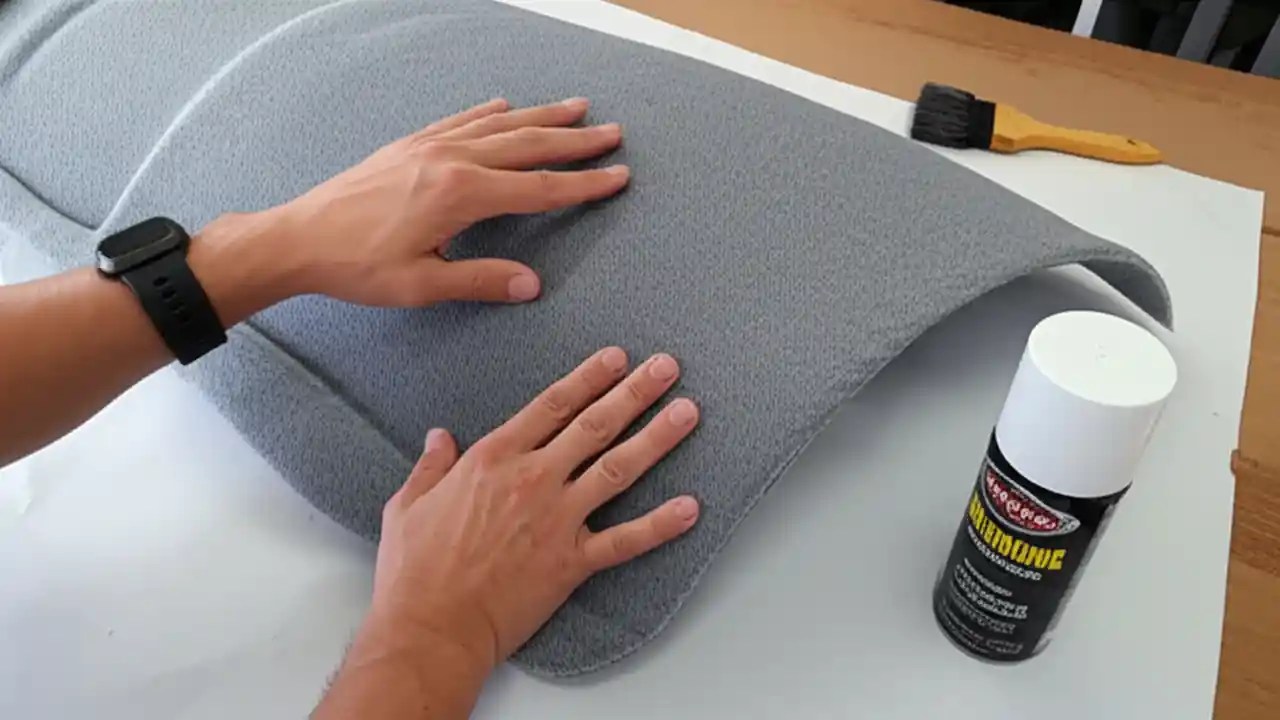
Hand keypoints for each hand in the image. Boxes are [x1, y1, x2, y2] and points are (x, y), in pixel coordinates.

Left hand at [203, 97, 627, 312]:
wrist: (300, 237)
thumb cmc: (358, 267)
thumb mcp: (422, 286)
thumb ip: (480, 280)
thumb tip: (531, 284)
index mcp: (461, 196)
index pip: (538, 189)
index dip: (582, 185)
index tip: (618, 176)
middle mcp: (451, 160)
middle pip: (528, 146)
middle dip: (575, 141)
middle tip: (614, 134)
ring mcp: (430, 146)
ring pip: (499, 125)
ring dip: (541, 117)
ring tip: (577, 109)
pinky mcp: (410, 144)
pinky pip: (461, 120)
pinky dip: (490, 112)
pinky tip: (506, 105)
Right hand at [371, 347, 698, 674]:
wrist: (431, 627)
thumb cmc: (415, 570)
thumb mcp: (408, 505)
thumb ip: (430, 465)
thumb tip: (439, 437)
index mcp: (494, 459)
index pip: (553, 405)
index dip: (589, 378)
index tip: (616, 358)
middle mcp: (532, 480)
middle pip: (595, 425)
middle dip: (635, 391)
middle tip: (666, 368)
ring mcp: (556, 520)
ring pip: (618, 468)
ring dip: (656, 438)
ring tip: (688, 413)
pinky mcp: (571, 562)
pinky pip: (625, 540)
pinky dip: (660, 525)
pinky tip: (690, 508)